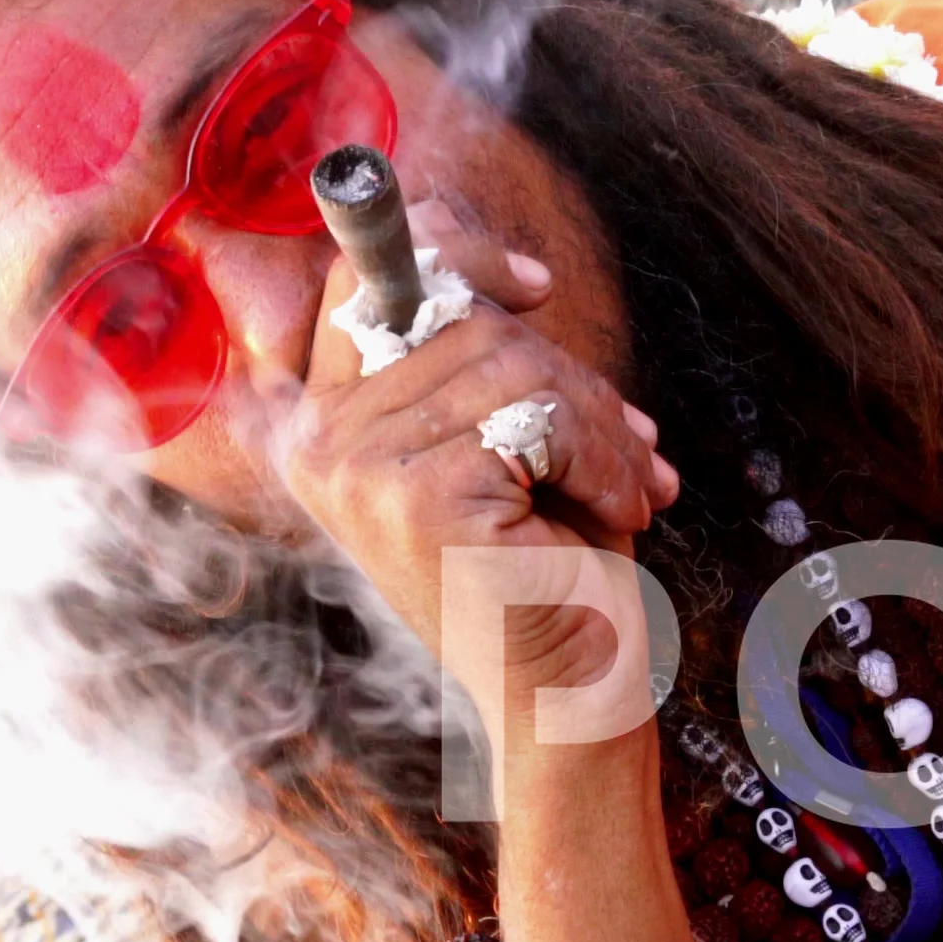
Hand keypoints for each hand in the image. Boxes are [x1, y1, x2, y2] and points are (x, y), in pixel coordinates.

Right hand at [265, 202, 680, 738]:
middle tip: (622, 442)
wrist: (569, 693)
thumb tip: (491, 256)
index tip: (536, 283)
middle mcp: (319, 439)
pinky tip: (619, 508)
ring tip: (622, 486)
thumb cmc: (547, 565)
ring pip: (511, 364)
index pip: (366, 274)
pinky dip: (603, 456)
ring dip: (599, 423)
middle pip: (461, 314)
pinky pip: (538, 417)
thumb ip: (479, 350)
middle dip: (566, 371)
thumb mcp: (506, 435)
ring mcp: (357, 467)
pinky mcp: (416, 496)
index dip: (452, 248)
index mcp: (323, 418)